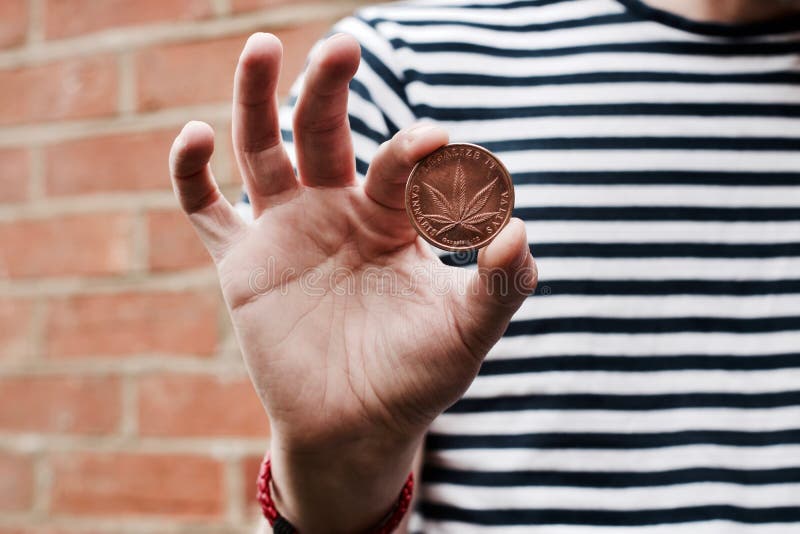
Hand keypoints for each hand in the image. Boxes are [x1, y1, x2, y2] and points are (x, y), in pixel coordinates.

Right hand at [169, 32, 536, 531]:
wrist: (358, 428)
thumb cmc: (418, 377)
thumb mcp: (466, 332)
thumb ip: (500, 284)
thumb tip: (519, 228)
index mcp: (391, 218)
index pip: (397, 165)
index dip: (413, 150)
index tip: (434, 144)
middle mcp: (337, 210)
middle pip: (325, 132)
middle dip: (330, 90)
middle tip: (342, 48)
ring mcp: (286, 231)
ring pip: (263, 150)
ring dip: (257, 99)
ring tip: (263, 46)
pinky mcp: (241, 264)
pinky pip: (205, 209)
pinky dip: (190, 173)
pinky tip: (195, 136)